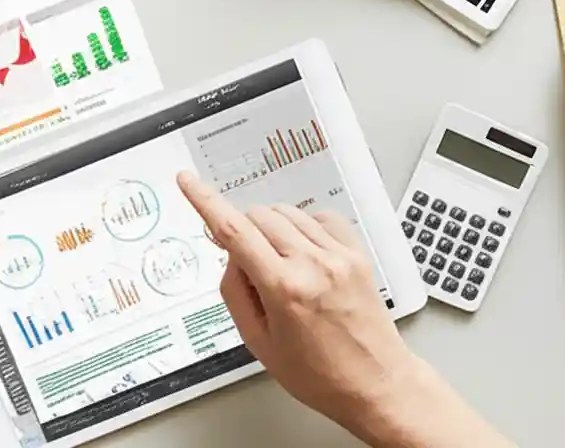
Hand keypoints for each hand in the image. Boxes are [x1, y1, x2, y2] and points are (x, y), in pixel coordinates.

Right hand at [177, 172, 511, 447]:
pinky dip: (302, 226)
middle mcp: (313, 264)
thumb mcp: (258, 343)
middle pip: (259, 216)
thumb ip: (235, 293)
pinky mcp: (356, 253)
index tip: (188, 181)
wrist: (375, 382)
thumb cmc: (318, 374)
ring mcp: (339, 255)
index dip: (206, 201)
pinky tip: (302, 252)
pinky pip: (319, 217)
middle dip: (242, 229)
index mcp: (284, 289)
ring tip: (278, 266)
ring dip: (271, 228)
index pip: (235, 231)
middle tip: (245, 262)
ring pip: (288, 213)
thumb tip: (229, 256)